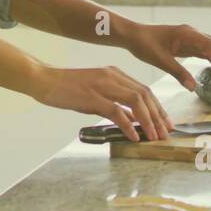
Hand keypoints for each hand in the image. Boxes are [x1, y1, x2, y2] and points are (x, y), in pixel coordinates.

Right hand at [31, 66, 172, 141]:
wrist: (44, 79)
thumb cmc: (67, 87)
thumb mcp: (95, 91)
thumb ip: (114, 101)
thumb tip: (132, 118)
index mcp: (114, 74)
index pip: (144, 90)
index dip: (158, 107)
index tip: (166, 122)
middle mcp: (112, 76)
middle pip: (145, 95)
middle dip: (158, 115)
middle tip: (166, 132)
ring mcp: (103, 86)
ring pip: (136, 102)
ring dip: (148, 121)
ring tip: (154, 136)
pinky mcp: (92, 97)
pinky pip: (117, 112)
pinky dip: (128, 125)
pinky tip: (134, 136)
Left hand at [122, 23, 210, 90]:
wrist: (133, 35)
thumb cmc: (144, 44)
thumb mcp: (161, 61)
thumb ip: (178, 73)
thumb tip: (193, 87)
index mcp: (186, 34)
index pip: (210, 45)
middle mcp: (192, 33)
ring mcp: (190, 37)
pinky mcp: (187, 43)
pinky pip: (204, 50)